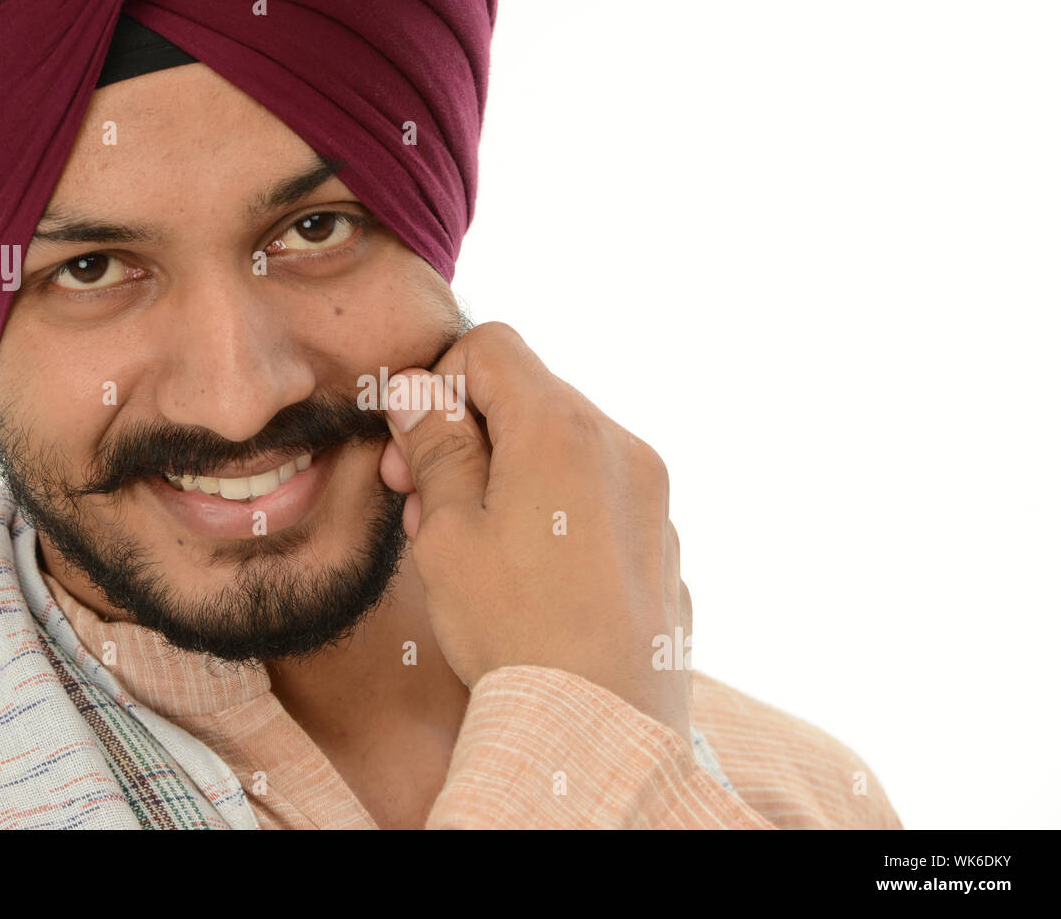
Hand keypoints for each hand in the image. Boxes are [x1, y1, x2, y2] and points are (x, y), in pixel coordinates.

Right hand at [379, 322, 692, 743]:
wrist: (598, 727)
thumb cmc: (513, 630)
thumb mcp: (447, 532)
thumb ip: (434, 447)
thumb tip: (415, 389)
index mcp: (562, 430)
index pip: (493, 348)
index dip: (439, 383)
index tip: (413, 444)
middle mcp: (621, 446)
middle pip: (529, 397)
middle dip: (468, 435)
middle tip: (421, 500)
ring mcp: (652, 494)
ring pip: (563, 448)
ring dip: (507, 473)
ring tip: (467, 544)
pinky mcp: (663, 540)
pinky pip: (599, 494)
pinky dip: (555, 508)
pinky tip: (525, 572)